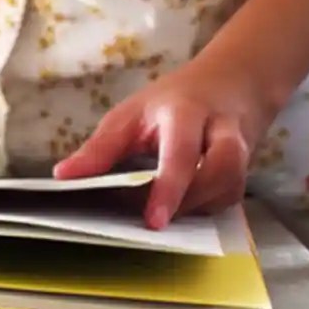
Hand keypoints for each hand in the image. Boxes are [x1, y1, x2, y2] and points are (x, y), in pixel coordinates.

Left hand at [53, 56, 280, 228]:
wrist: (233, 83)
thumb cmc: (170, 102)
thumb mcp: (129, 115)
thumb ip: (100, 148)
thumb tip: (62, 176)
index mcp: (186, 112)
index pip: (182, 152)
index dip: (168, 188)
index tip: (153, 222)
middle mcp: (222, 130)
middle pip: (223, 169)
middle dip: (191, 201)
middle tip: (156, 225)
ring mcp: (242, 152)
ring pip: (230, 187)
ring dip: (196, 207)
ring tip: (162, 212)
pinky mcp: (245, 172)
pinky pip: (229, 198)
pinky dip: (203, 209)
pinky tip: (178, 210)